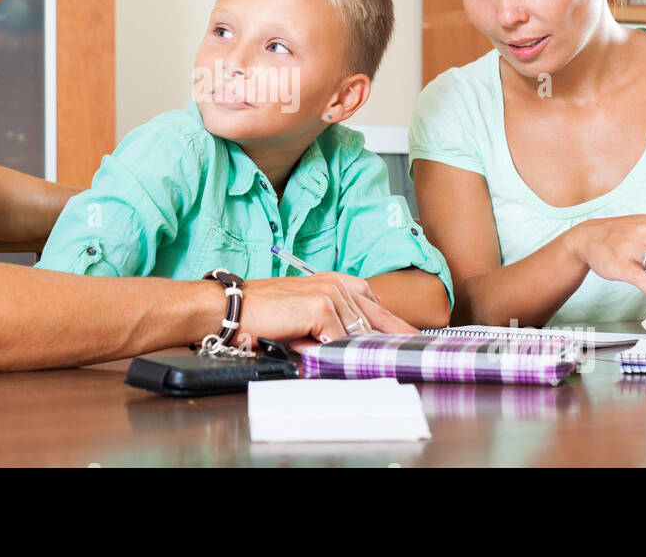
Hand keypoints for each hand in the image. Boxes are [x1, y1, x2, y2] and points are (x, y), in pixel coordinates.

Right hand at [236, 272, 416, 345]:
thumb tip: (355, 343)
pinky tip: (332, 358)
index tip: (410, 337)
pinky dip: (338, 352)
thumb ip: (331, 321)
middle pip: (377, 316)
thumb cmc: (261, 313)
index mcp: (334, 281)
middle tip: (414, 351)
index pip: (374, 302)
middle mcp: (336, 284)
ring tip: (371, 364)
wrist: (232, 308)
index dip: (394, 322)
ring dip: (360, 350)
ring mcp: (330, 294)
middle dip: (396, 336)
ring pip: (359, 332)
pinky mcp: (321, 308)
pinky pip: (340, 340)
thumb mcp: (303, 312)